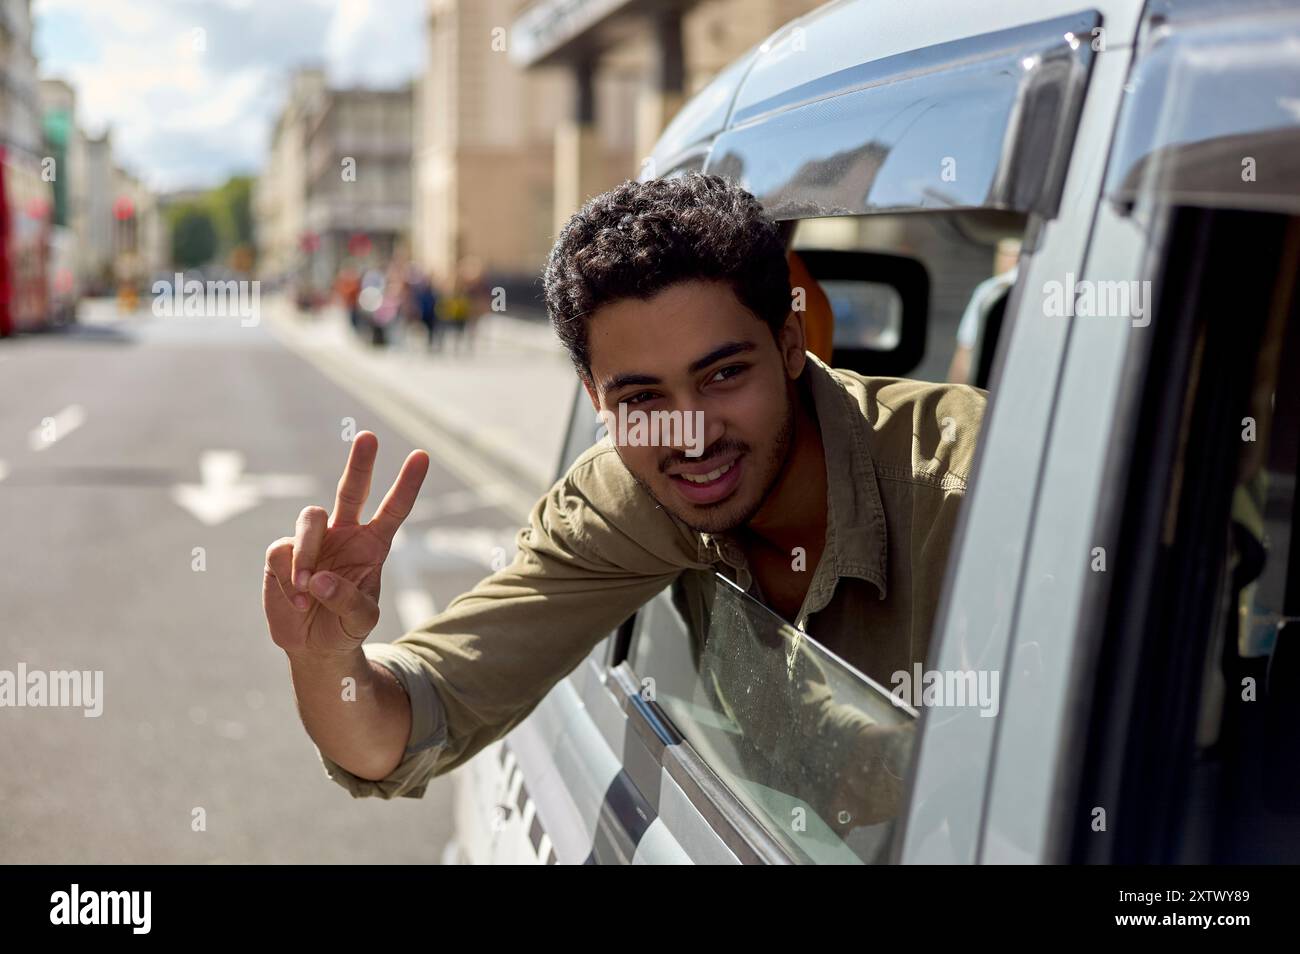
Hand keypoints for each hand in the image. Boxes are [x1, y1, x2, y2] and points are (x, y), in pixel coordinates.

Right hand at [263, 431, 428, 656]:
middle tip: (369, 437)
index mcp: (373, 544)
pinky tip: (299, 601)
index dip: (407, 484)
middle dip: (360, 463)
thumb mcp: (361, 620)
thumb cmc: (346, 626)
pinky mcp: (282, 552)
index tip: (422, 456)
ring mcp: (312, 540)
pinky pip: (282, 552)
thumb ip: (347, 600)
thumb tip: (318, 579)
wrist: (314, 646)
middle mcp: (344, 533)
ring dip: (308, 554)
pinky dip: (289, 578)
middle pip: (352, 489)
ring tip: (308, 590)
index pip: (394, 509)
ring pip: (310, 519)